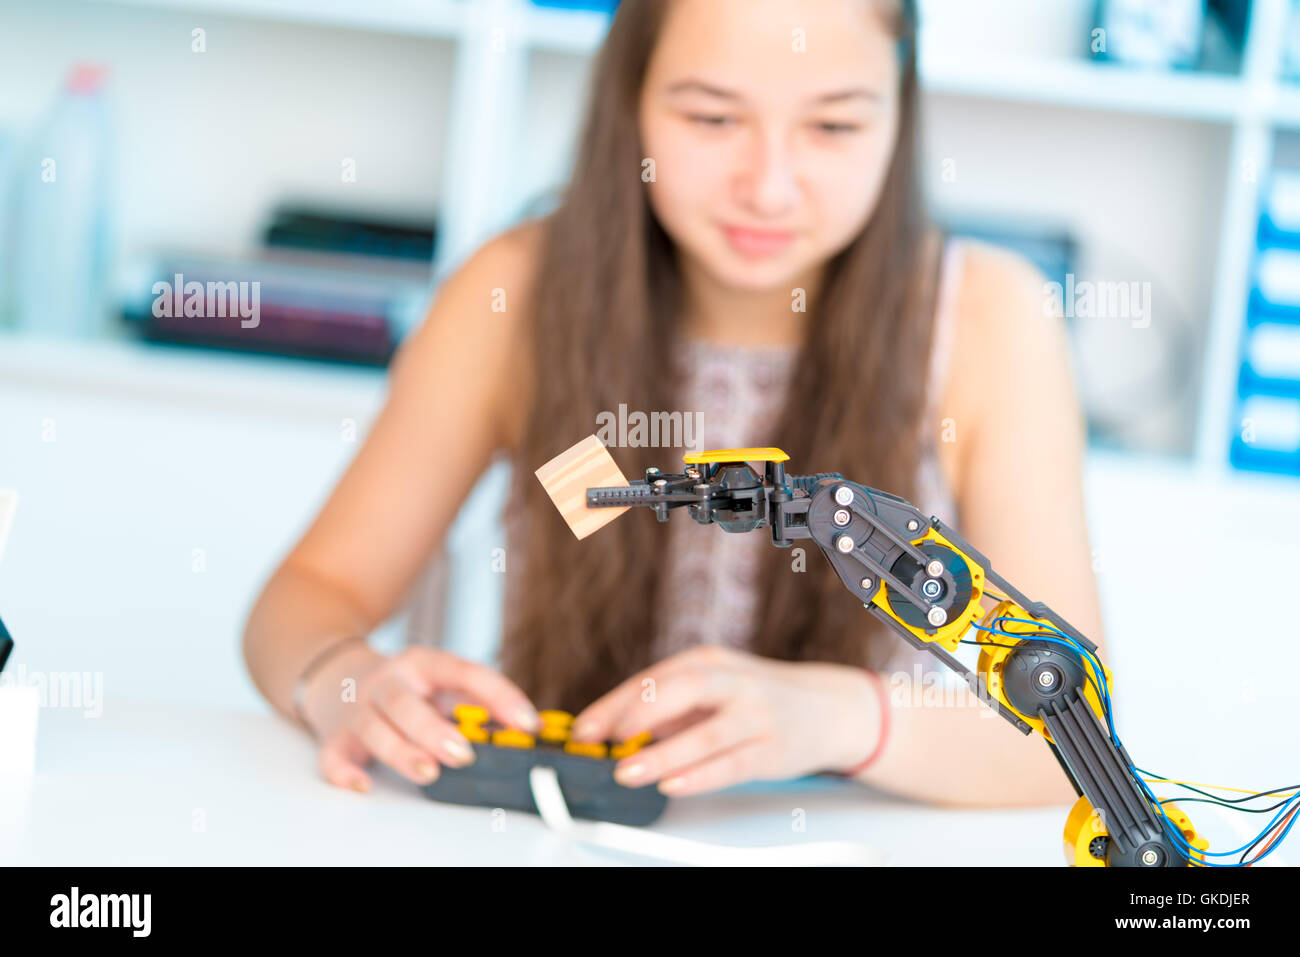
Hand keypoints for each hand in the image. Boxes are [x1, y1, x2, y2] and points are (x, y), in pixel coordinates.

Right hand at [301, 644, 538, 792]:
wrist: (338, 677)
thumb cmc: (407, 687)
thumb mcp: (442, 682)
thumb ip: (477, 700)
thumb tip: (524, 727)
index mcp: (423, 663)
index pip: (464, 672)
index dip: (498, 696)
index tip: (527, 722)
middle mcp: (388, 682)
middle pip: (407, 702)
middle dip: (435, 730)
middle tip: (465, 754)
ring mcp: (358, 708)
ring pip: (375, 728)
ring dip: (401, 752)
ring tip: (429, 773)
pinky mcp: (335, 736)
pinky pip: (333, 754)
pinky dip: (344, 771)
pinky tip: (362, 785)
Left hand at [570, 645, 882, 796]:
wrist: (828, 709)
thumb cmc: (758, 698)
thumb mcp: (711, 688)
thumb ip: (668, 707)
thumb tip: (614, 729)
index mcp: (707, 662)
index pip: (653, 679)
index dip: (614, 705)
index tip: (585, 730)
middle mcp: (732, 682)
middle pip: (682, 689)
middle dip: (638, 714)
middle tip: (606, 741)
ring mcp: (755, 714)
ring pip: (706, 733)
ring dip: (663, 754)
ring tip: (628, 772)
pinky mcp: (773, 748)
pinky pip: (733, 763)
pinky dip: (701, 775)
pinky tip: (674, 784)